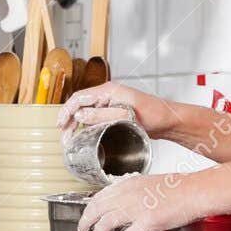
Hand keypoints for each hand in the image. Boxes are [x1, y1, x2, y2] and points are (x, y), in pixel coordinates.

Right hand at [59, 82, 176, 138]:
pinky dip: (87, 126)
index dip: (67, 111)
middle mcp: (109, 94)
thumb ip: (101, 116)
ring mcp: (112, 103)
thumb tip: (79, 115)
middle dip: (70, 121)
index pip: (80, 97)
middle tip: (64, 137)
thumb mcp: (126, 116)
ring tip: (70, 140)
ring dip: (77, 125)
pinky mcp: (116, 112)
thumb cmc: (154, 115)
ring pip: (87, 112)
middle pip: (81, 105)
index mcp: (110, 90)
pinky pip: (96, 117)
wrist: (169, 121)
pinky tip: (83, 136)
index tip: (60, 124)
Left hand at [76, 172, 208, 230]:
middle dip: (85, 223)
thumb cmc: (180, 187)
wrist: (196, 191)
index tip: (87, 215)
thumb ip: (134, 191)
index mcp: (129, 184)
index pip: (98, 197)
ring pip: (105, 224)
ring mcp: (136, 209)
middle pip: (96, 210)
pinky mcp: (147, 223)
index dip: (88, 209)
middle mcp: (128, 195)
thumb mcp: (150, 182)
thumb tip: (124, 201)